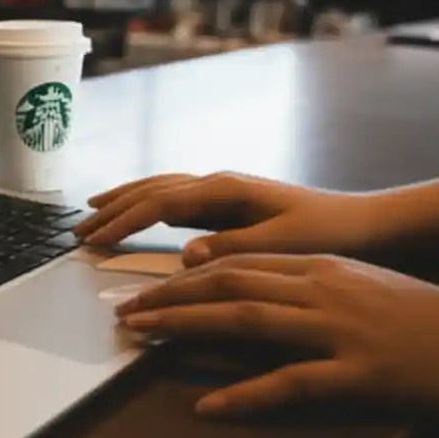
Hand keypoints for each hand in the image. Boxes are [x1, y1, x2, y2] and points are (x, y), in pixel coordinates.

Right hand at [74, 172, 381, 266]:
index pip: (159, 203)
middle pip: (150, 191)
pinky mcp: (224, 202)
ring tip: (92, 212)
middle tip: (76, 231)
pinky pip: (172, 199)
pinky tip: (136, 212)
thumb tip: (184, 254)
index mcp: (225, 190)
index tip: (93, 240)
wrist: (362, 221)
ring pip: (158, 188)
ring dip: (123, 200)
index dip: (123, 222)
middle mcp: (216, 183)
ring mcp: (219, 190)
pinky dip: (145, 204)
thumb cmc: (326, 232)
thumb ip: (232, 248)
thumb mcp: (281, 245)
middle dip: (111, 210)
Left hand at [116, 254, 438, 417]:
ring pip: (246, 321)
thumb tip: (251, 299)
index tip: (146, 288)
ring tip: (142, 337)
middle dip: (169, 296)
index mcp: (321, 267)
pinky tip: (208, 406)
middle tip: (124, 311)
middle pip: (229, 284)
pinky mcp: (361, 373)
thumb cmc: (425, 321)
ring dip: (186, 326)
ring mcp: (341, 329)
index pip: (237, 263)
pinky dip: (244, 394)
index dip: (184, 276)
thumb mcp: (360, 290)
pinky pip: (290, 384)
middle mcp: (324, 289)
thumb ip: (305, 289)